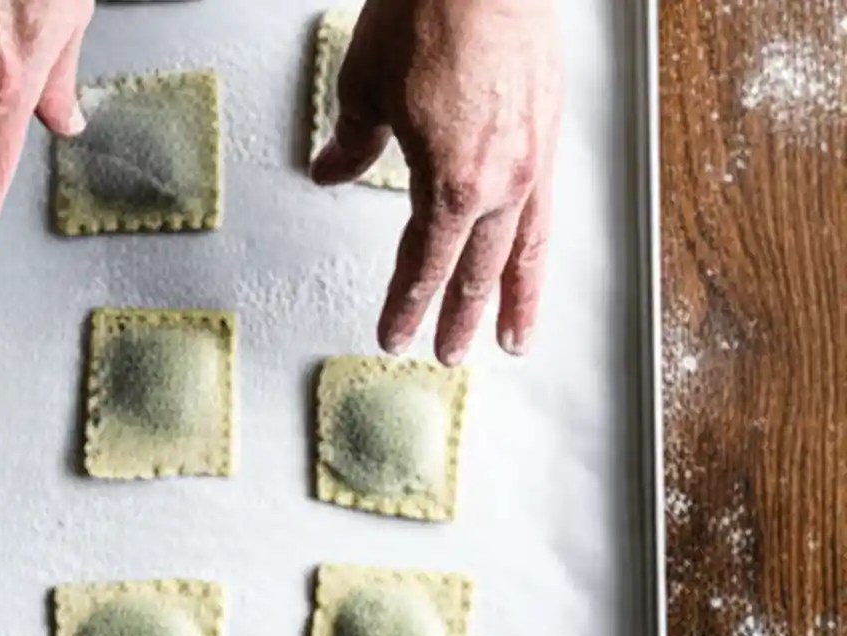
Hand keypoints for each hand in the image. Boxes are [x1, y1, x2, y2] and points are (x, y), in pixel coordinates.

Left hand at [311, 0, 562, 364]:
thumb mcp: (366, 89)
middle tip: (448, 356)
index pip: (423, 264)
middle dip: (459, 319)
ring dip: (518, 300)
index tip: (394, 336)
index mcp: (452, 184)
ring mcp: (534, 162)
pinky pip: (547, 209)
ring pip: (526, 250)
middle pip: (477, 271)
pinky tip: (531, 258)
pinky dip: (537, 246)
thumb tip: (330, 172)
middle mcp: (501, 184)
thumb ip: (353, 144)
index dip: (406, 305)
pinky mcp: (551, 134)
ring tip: (515, 339)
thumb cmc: (429, 17)